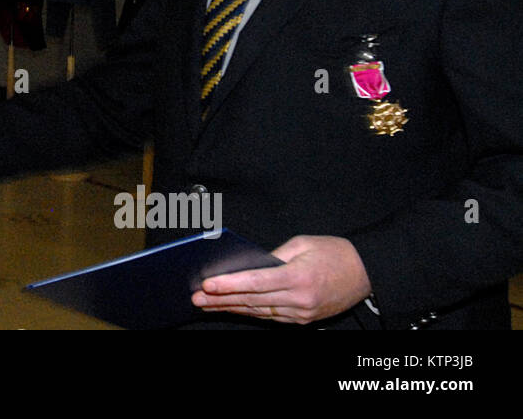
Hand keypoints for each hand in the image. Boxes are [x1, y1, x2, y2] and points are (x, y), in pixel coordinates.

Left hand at [191, 235, 372, 324]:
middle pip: (253, 301)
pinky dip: (250, 312)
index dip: (230, 284)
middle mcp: (300, 299)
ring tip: (207, 305)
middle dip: (222, 299)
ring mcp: (302, 313)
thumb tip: (247, 264)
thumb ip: (273, 255)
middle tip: (197, 298)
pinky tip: (233, 309)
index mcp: (299, 277)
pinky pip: (271, 317)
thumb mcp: (302, 244)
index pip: (256, 282)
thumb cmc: (335, 253)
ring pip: (259, 312)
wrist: (366, 272)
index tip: (208, 284)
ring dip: (231, 308)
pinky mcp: (304, 319)